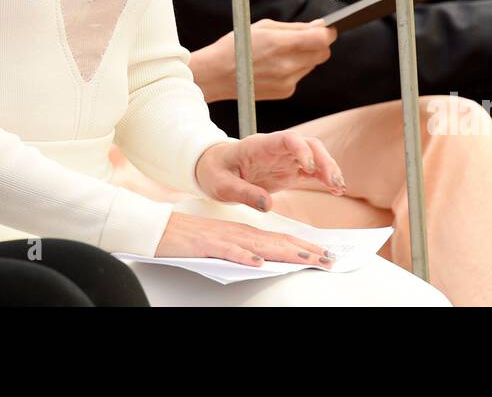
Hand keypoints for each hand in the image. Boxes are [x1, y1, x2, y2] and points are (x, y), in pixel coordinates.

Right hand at [154, 212, 333, 267]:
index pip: (281, 240)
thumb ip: (246, 251)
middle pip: (278, 242)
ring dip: (285, 252)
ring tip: (307, 258)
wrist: (162, 228)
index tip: (325, 254)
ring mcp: (224, 238)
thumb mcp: (225, 245)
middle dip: (306, 250)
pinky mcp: (207, 246)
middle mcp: (239, 233)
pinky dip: (243, 256)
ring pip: (259, 245)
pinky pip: (228, 252)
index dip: (305, 247)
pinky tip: (256, 262)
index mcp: (245, 233)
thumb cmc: (192, 238)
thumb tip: (267, 262)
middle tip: (329, 258)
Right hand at [188, 19, 335, 101]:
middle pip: (322, 53)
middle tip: (307, 37)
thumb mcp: (264, 27)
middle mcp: (287, 65)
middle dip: (319, 44)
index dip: (327, 32)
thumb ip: (295, 27)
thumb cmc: (238, 45)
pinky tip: (276, 65)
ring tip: (282, 52)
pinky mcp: (286, 92)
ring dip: (306, 56)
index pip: (322, 39)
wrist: (216, 75)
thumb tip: (321, 26)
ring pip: (312, 65)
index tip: (326, 28)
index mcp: (280, 44)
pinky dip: (295, 68)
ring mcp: (287, 81)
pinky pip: (300, 75)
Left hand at [195, 132, 344, 210]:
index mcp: (260, 146)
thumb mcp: (221, 185)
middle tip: (333, 182)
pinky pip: (312, 172)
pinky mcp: (288, 172)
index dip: (301, 150)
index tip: (307, 168)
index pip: (288, 138)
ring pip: (315, 156)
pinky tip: (336, 189)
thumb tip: (267, 204)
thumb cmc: (215, 171)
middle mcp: (276, 149)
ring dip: (329, 169)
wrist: (213, 168)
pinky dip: (325, 178)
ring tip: (338, 187)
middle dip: (324, 160)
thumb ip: (242, 193)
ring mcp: (285, 160)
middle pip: (309, 144)